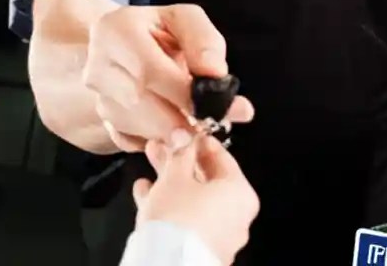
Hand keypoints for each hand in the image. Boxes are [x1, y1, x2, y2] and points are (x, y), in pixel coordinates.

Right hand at [82, 4, 253, 151]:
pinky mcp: (101, 116)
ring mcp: (96, 93)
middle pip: (136, 101)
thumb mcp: (184, 19)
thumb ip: (205, 40)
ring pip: (130, 124)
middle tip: (204, 128)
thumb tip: (215, 73)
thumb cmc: (159, 31)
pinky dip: (152, 141)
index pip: (149, 69)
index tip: (210, 108)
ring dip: (166, 133)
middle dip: (175, 121)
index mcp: (116, 30)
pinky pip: (126, 139)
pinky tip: (170, 132)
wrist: (126, 42)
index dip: (182, 94)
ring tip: (193, 128)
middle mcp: (98, 63)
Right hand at [135, 134, 258, 265]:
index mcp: (240, 193)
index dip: (199, 142)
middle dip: (180, 163)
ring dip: (171, 183)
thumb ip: (180, 154)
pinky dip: (170, 207)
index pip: (222, 157)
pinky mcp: (201, 248)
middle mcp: (236, 216)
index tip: (183, 133)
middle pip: (207, 180)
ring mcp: (220, 235)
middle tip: (162, 148)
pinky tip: (146, 195)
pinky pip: (186, 220)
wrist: (170, 263)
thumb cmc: (180, 219)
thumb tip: (183, 138)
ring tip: (149, 170)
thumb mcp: (175, 176)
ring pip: (194, 200)